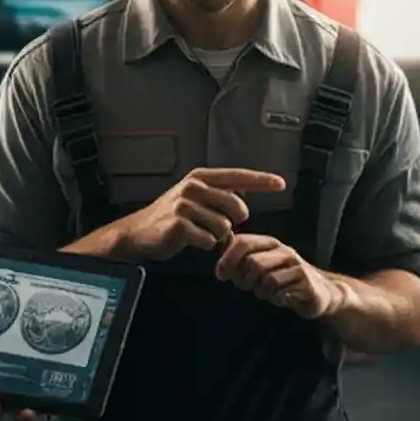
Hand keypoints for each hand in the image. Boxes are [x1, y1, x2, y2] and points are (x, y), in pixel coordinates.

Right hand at [102, 168, 285, 260]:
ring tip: (199, 233)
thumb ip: (218, 193)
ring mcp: (185, 205)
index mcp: (199, 177)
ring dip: (216, 236)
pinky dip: (204, 245)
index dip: (261, 180)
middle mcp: (193, 187)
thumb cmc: (169, 216)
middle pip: (237, 206)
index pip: (237, 176)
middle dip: (233, 221)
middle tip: (218, 225)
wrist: (138, 232)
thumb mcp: (193, 197)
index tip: (281, 183)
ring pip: (224, 227)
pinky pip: (209, 241)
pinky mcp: (179, 225)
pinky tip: (190, 240)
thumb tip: (245, 191)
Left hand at [215, 234, 341, 319]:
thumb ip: (241, 260)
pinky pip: (281, 292)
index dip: (228, 259)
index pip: (243, 242)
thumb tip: (220, 259)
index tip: (222, 275)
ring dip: (260, 291)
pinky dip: (274, 298)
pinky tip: (280, 297)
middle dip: (244, 280)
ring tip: (265, 293)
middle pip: (253, 263)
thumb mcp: (261, 265)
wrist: (320, 292)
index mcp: (269, 243)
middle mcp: (284, 251)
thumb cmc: (283, 279)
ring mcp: (297, 266)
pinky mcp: (307, 283)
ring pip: (266, 279)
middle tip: (248, 288)